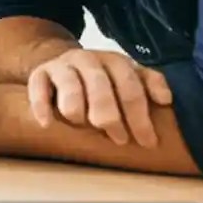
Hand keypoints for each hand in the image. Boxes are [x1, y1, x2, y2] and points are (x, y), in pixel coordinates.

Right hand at [28, 49, 173, 147]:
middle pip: (100, 87)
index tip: (147, 143)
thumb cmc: (105, 80)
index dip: (140, 117)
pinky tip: (48, 123)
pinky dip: (42, 107)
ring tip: (81, 125)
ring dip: (76, 109)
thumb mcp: (129, 77)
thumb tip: (165, 100)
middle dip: (111, 117)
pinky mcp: (39, 73)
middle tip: (118, 138)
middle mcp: (88, 59)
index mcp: (115, 60)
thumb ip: (149, 84)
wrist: (65, 64)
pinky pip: (37, 88)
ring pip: (69, 85)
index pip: (131, 88)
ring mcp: (62, 65)